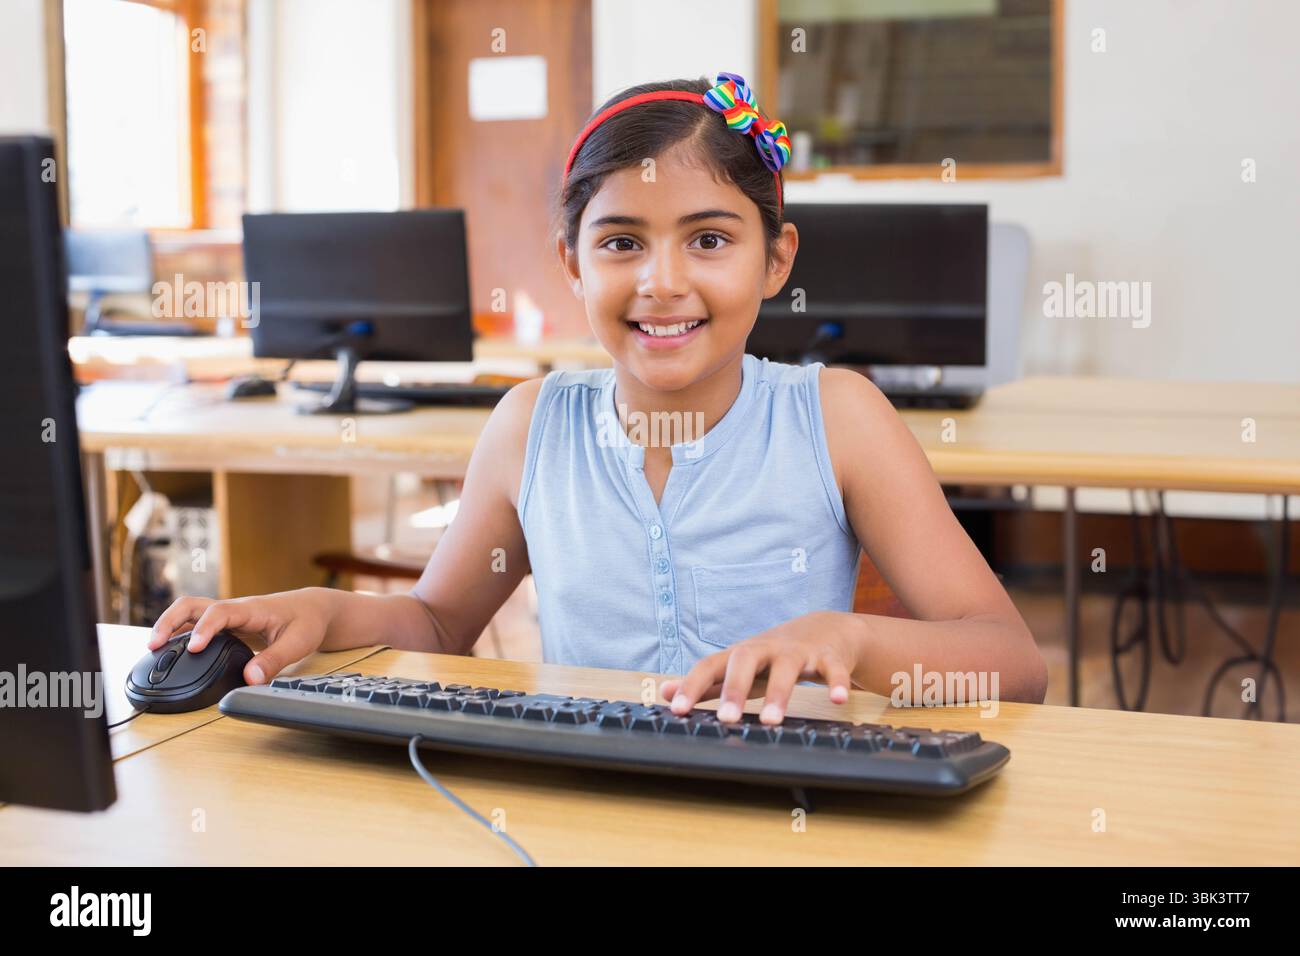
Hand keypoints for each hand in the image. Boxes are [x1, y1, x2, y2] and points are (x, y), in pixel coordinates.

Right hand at [148, 589, 334, 685]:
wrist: (313, 610)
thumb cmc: (307, 622)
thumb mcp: (299, 642)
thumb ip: (275, 660)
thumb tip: (250, 679)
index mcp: (252, 609)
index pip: (221, 612)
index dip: (205, 628)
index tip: (194, 648)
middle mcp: (235, 609)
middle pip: (193, 605)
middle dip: (170, 621)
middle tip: (155, 645)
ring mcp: (229, 617)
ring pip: (191, 613)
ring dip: (170, 626)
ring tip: (153, 650)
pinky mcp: (227, 626)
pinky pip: (197, 625)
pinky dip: (180, 634)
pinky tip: (171, 652)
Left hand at [659, 611, 862, 724]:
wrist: (825, 629)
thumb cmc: (773, 656)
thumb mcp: (738, 666)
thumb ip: (706, 682)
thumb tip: (664, 692)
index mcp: (740, 655)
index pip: (709, 666)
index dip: (691, 687)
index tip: (677, 711)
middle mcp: (766, 650)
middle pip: (745, 660)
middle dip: (734, 689)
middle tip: (726, 719)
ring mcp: (798, 652)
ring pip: (787, 669)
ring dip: (780, 694)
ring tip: (772, 721)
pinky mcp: (828, 658)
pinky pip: (832, 670)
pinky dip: (837, 683)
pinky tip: (839, 700)